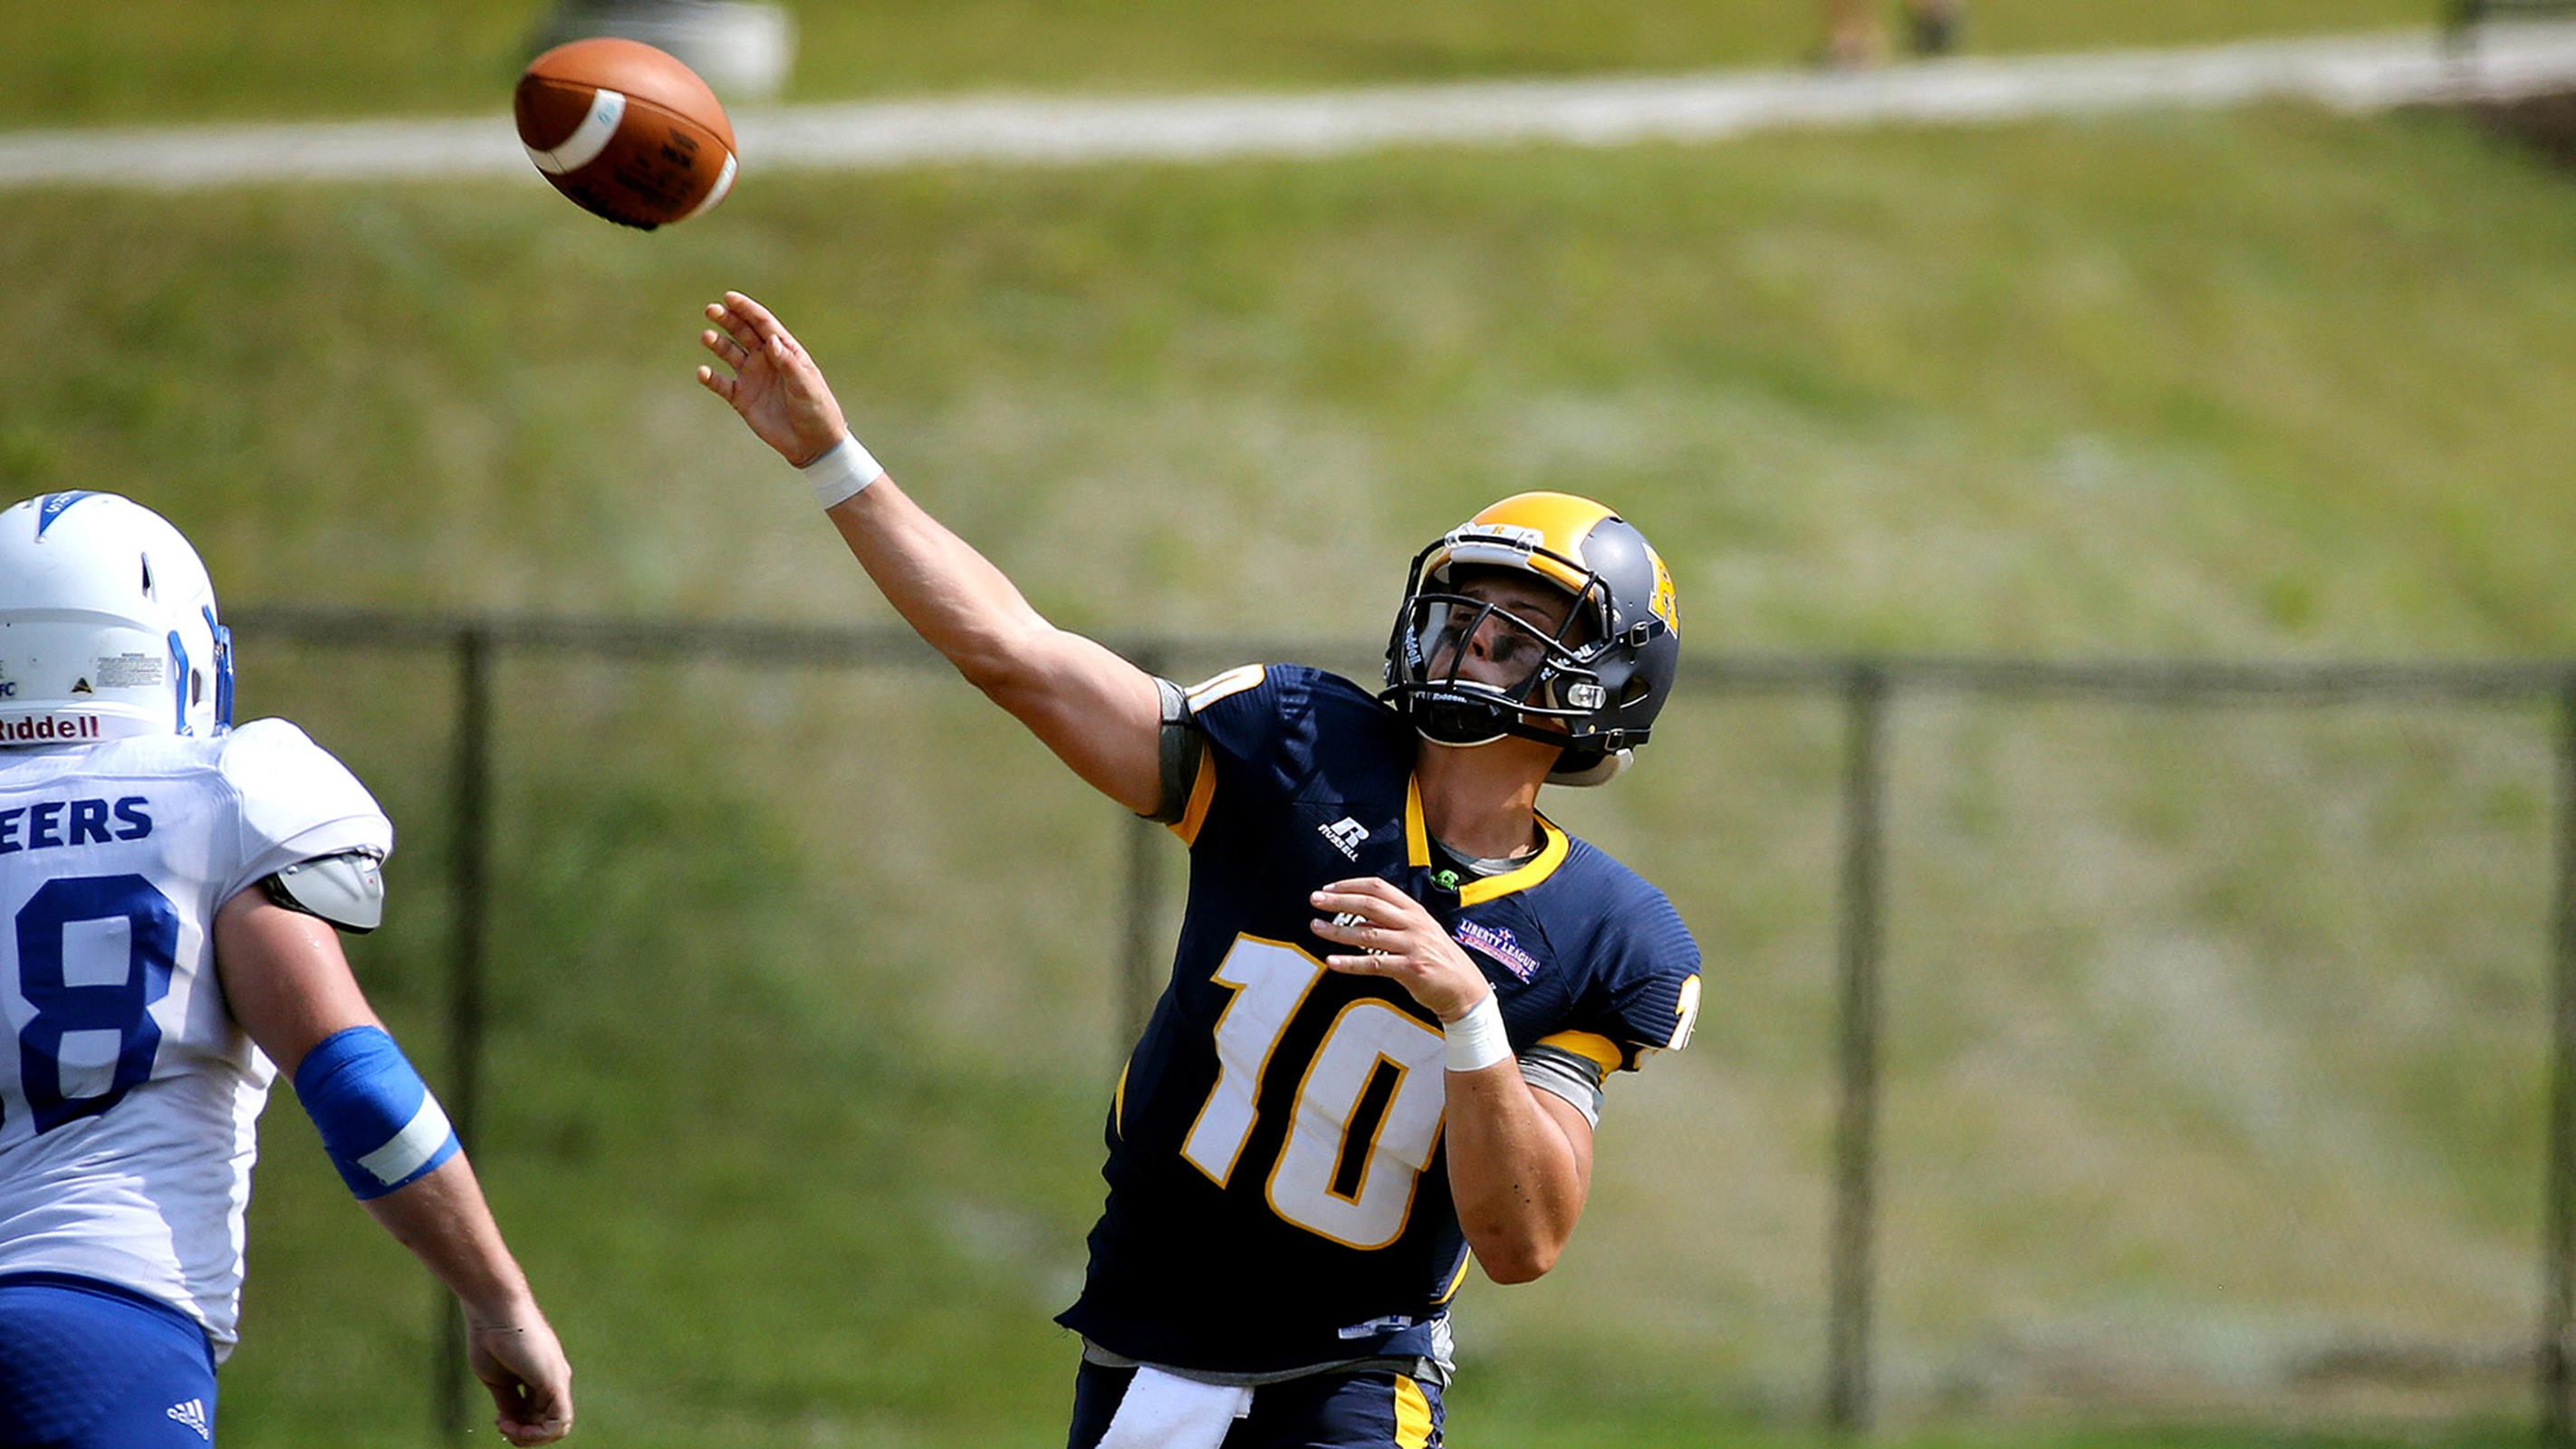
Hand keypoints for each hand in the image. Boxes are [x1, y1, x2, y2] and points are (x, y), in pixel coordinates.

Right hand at [466, 1300, 573, 1444]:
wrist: (493, 1311)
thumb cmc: (491, 1337)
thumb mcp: (499, 1380)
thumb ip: (509, 1402)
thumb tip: (511, 1423)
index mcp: (541, 1379)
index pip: (540, 1418)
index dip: (520, 1429)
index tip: (498, 1422)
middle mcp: (554, 1380)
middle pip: (549, 1425)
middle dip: (524, 1436)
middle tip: (501, 1427)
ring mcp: (557, 1380)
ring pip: (557, 1428)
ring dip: (529, 1437)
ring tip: (506, 1427)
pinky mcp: (555, 1380)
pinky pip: (559, 1421)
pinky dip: (537, 1433)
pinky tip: (513, 1426)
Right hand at [695, 290, 851, 467]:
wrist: (813, 444)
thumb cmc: (817, 410)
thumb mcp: (807, 386)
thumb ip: (789, 364)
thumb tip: (772, 341)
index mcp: (785, 351)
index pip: (763, 324)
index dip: (747, 310)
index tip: (729, 298)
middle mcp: (766, 360)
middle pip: (743, 332)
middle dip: (727, 319)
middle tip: (711, 309)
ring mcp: (752, 377)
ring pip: (729, 353)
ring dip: (717, 344)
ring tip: (706, 337)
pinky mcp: (742, 398)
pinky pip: (721, 384)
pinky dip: (710, 378)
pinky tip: (702, 372)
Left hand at [1310, 877, 1491, 1022]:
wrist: (1465, 989)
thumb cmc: (1439, 959)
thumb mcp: (1421, 931)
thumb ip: (1394, 920)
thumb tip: (1359, 912)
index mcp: (1414, 910)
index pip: (1378, 887)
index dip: (1350, 885)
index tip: (1329, 889)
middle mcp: (1413, 923)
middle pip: (1369, 904)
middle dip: (1338, 901)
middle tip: (1315, 900)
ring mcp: (1412, 945)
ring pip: (1367, 933)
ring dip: (1337, 930)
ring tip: (1317, 928)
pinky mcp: (1410, 969)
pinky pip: (1373, 964)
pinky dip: (1350, 963)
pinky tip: (1332, 961)